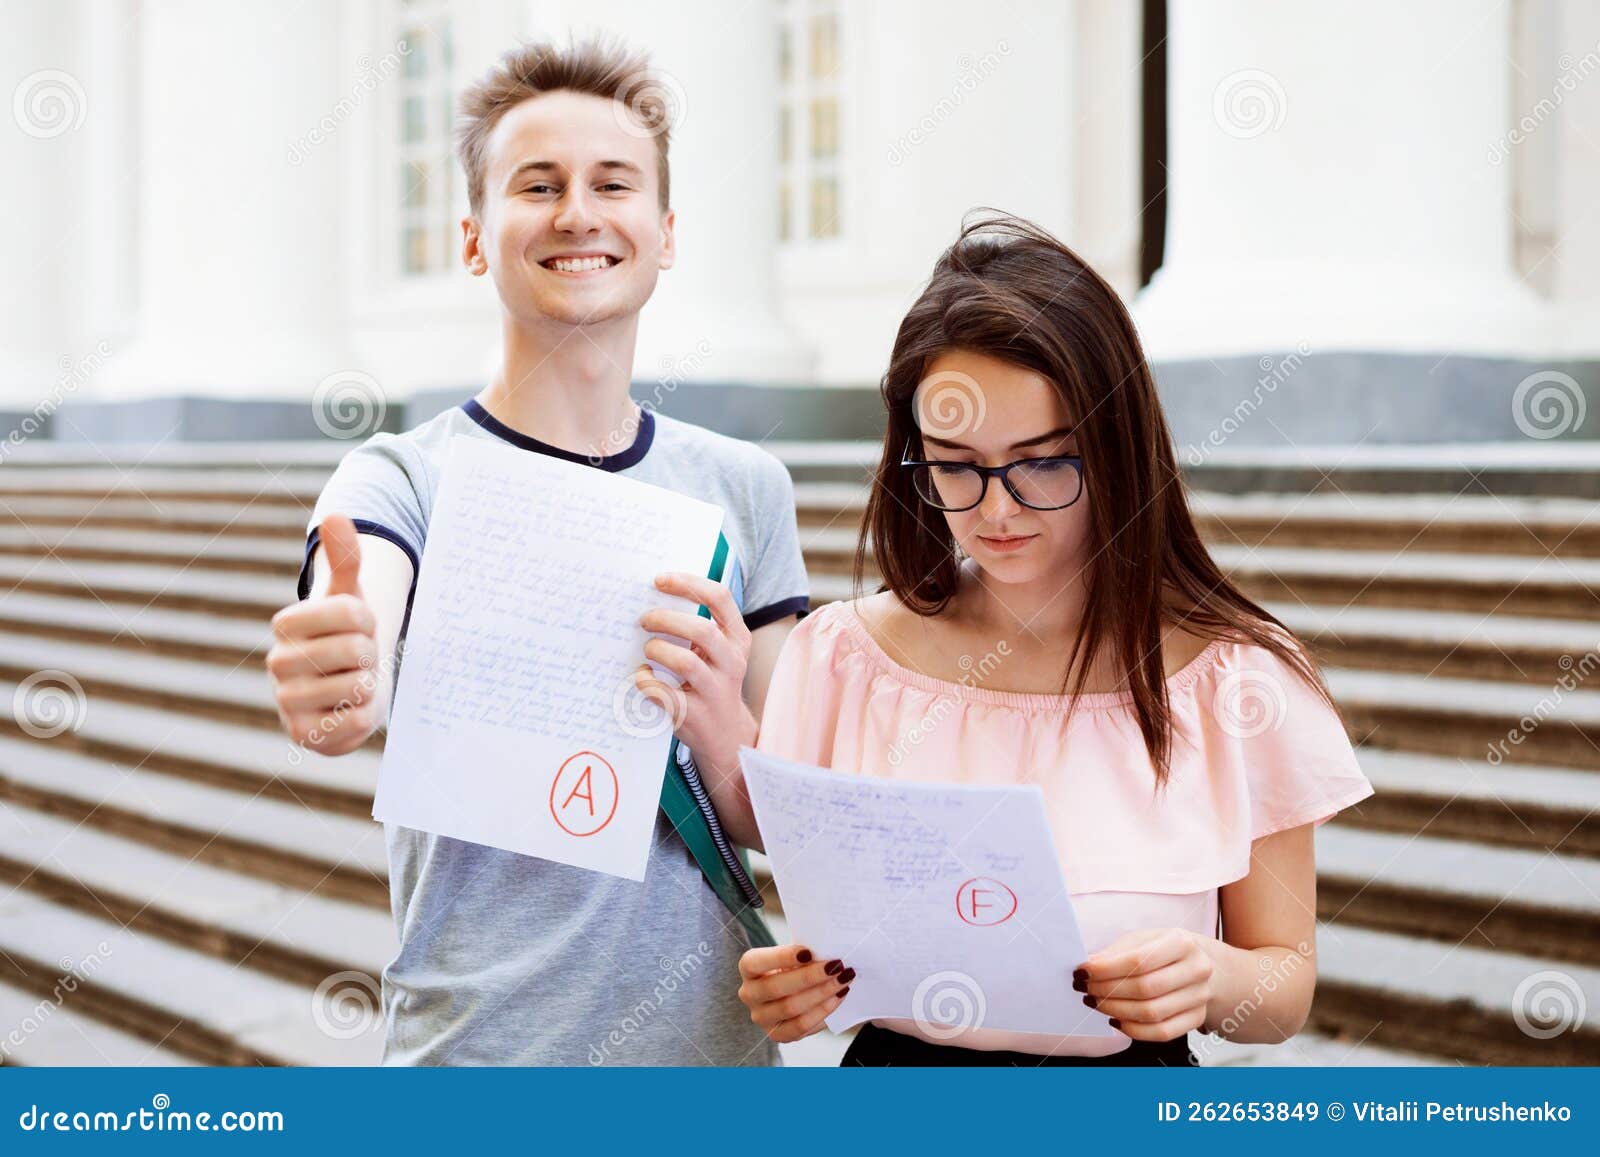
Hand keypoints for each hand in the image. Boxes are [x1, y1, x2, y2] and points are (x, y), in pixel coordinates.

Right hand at [266, 514, 381, 754]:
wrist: (348, 687)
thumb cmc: (348, 636)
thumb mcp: (350, 595)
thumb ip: (344, 558)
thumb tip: (335, 515)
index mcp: (286, 624)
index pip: (350, 612)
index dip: (367, 620)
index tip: (357, 626)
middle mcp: (278, 662)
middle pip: (355, 650)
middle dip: (370, 654)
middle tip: (358, 659)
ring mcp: (286, 700)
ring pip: (357, 685)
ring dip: (367, 684)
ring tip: (352, 682)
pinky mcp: (301, 735)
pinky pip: (353, 722)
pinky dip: (363, 715)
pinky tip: (348, 709)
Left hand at [636, 571, 754, 779]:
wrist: (726, 736)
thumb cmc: (712, 682)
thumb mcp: (716, 652)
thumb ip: (697, 627)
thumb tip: (656, 596)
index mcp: (737, 639)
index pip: (720, 598)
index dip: (687, 583)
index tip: (659, 580)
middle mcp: (732, 663)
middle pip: (701, 630)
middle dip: (666, 619)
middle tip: (644, 619)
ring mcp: (715, 691)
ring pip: (686, 662)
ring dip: (658, 650)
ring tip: (647, 650)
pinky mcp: (695, 715)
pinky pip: (664, 694)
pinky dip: (646, 681)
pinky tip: (642, 676)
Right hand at [737, 945, 854, 1042]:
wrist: (791, 989)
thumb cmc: (794, 965)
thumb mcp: (793, 953)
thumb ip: (804, 953)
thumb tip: (828, 951)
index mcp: (748, 967)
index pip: (756, 963)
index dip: (781, 957)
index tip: (809, 952)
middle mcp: (749, 994)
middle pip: (776, 988)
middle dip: (810, 977)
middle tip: (836, 966)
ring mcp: (761, 1017)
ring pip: (791, 1009)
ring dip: (821, 994)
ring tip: (843, 980)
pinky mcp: (777, 1034)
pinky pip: (801, 1027)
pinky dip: (823, 1012)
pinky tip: (838, 998)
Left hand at [1073, 928, 1214, 1040]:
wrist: (1200, 963)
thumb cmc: (1164, 950)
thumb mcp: (1142, 939)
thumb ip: (1116, 952)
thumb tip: (1089, 967)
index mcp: (1182, 942)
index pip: (1139, 961)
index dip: (1106, 970)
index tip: (1082, 972)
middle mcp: (1197, 970)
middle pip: (1145, 989)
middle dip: (1107, 991)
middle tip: (1085, 989)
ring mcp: (1200, 997)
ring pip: (1151, 1013)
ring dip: (1115, 1010)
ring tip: (1095, 1002)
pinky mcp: (1196, 1018)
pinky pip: (1161, 1033)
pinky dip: (1133, 1030)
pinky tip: (1115, 1019)